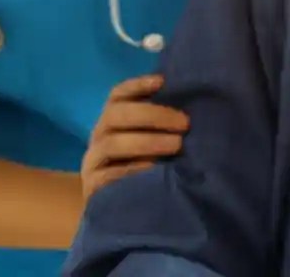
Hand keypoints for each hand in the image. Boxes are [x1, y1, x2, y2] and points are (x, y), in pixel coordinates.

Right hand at [81, 76, 189, 201]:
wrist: (121, 209)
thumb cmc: (145, 167)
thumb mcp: (154, 141)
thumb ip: (165, 125)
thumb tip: (196, 105)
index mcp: (112, 120)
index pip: (118, 95)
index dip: (138, 85)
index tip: (163, 81)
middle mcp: (99, 135)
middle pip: (117, 114)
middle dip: (152, 115)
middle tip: (184, 123)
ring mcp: (93, 161)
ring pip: (113, 143)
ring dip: (147, 141)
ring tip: (176, 145)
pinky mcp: (93, 187)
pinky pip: (109, 175)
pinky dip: (132, 169)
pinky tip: (155, 169)